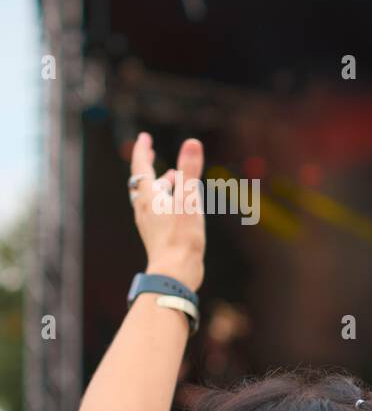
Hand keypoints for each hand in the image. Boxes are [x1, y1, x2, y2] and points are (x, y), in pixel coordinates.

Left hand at [131, 133, 205, 290]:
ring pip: (149, 197)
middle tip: (153, 153)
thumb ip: (190, 170)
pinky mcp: (157, 235)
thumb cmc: (181, 237)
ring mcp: (150, 223)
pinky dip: (164, 200)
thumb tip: (192, 142)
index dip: (142, 150)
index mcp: (149, 197)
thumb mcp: (189, 200)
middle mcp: (145, 209)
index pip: (141, 166)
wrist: (174, 272)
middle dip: (149, 167)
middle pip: (142, 182)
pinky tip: (177, 207)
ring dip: (159, 184)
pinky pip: (156, 211)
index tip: (144, 137)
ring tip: (172, 178)